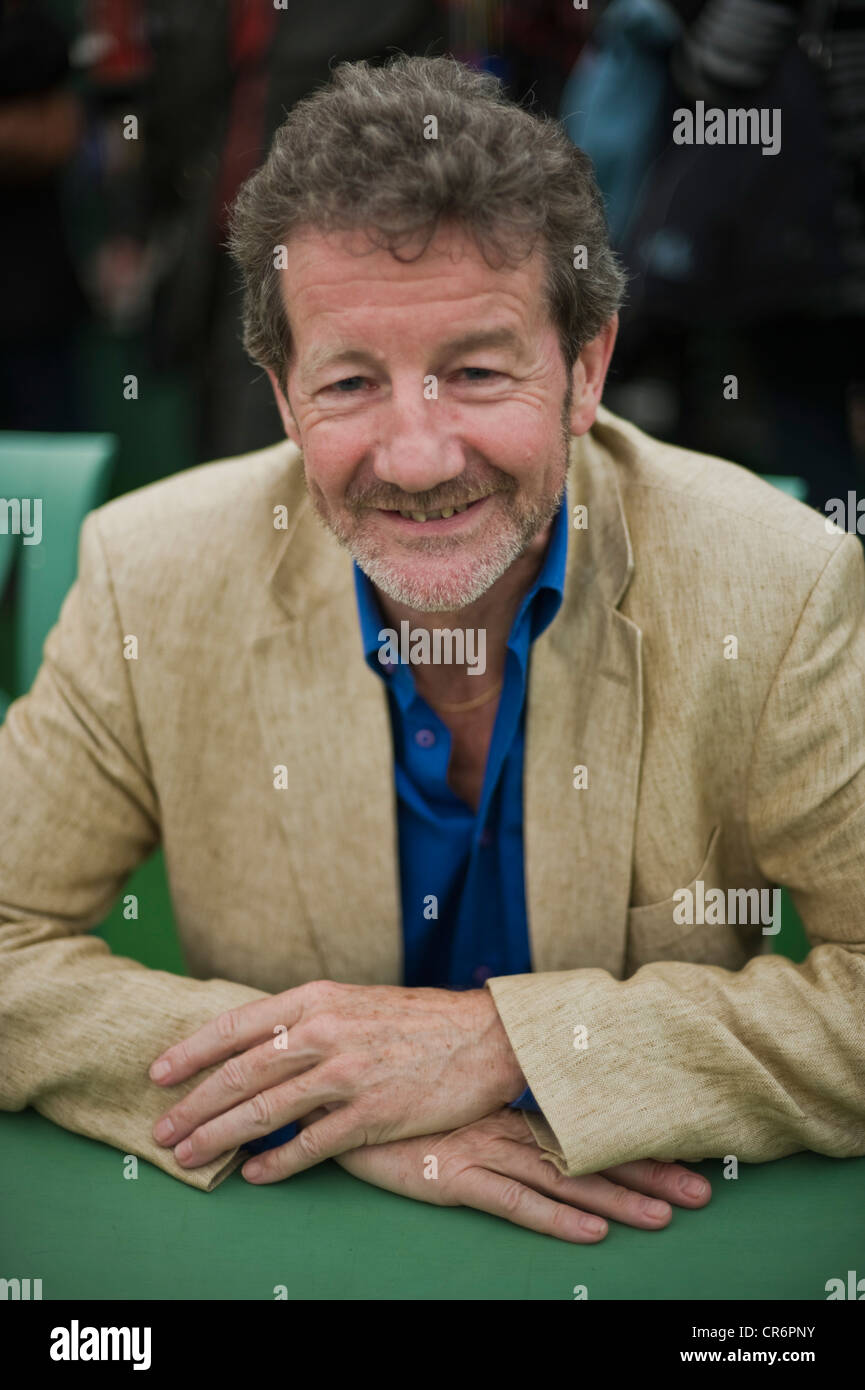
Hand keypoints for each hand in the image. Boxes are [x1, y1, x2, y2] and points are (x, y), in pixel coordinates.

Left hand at [149, 980, 525, 1180]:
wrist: (486, 1036)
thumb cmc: (417, 1020)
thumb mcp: (353, 1000)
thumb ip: (305, 1019)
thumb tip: (255, 1045)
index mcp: (316, 999)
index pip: (236, 1026)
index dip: (191, 1051)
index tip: (158, 1073)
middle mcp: (325, 1032)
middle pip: (241, 1074)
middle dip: (193, 1105)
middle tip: (162, 1131)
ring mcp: (348, 1074)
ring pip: (265, 1111)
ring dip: (219, 1137)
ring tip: (189, 1156)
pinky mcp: (373, 1114)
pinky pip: (312, 1145)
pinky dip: (278, 1162)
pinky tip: (256, 1173)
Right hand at [326, 1107, 712, 1242]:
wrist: (330, 1091)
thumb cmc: (386, 1100)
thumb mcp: (439, 1101)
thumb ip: (476, 1104)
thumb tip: (515, 1109)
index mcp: (503, 1110)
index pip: (579, 1126)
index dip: (630, 1141)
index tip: (681, 1149)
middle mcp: (501, 1126)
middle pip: (587, 1152)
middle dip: (648, 1171)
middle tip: (704, 1191)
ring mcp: (479, 1148)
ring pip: (563, 1176)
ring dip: (618, 1198)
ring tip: (669, 1215)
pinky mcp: (450, 1174)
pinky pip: (512, 1200)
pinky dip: (554, 1216)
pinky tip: (591, 1232)